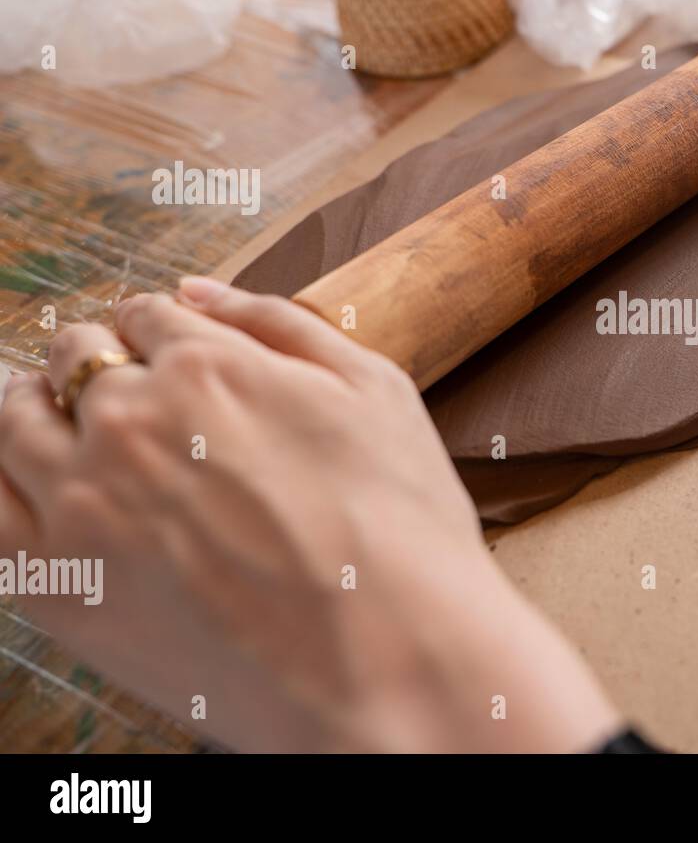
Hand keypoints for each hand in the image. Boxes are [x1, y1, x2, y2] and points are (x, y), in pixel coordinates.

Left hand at [0, 278, 620, 751]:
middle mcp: (129, 421)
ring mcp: (81, 504)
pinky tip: (40, 491)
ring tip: (74, 435)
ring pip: (12, 421)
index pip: (147, 314)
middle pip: (73, 357)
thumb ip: (281, 323)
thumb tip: (198, 290)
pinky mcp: (58, 585)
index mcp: (207, 365)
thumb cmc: (401, 528)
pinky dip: (4, 482)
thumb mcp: (378, 391)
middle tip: (129, 396)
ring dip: (38, 409)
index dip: (160, 329)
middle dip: (98, 361)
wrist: (391, 663)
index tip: (170, 355)